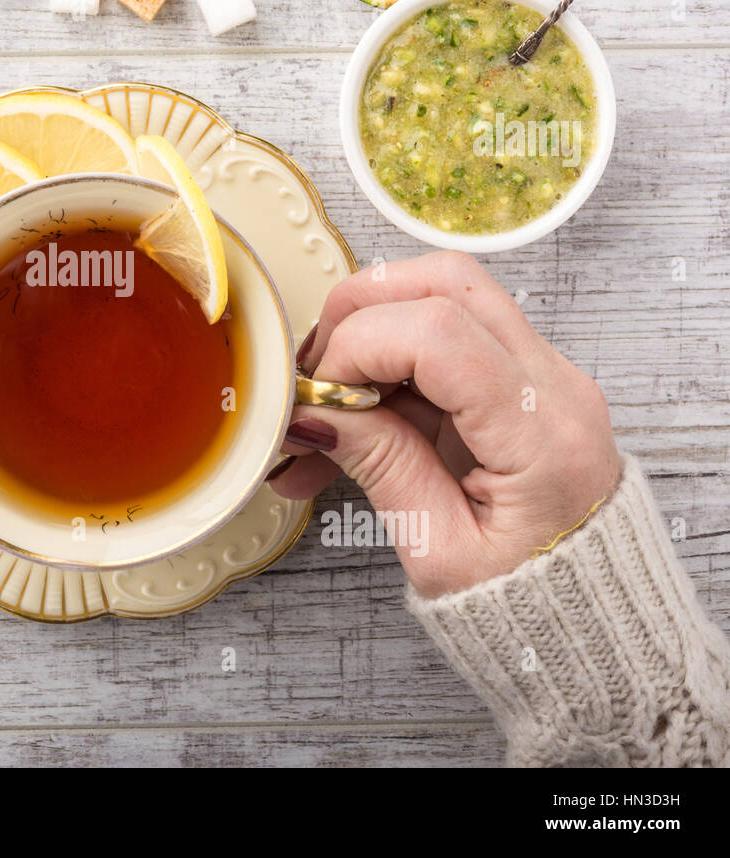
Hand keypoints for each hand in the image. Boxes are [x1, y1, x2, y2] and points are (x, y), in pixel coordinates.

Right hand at [268, 251, 621, 597]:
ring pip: (447, 294)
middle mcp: (556, 387)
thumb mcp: (437, 550)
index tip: (318, 397)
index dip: (358, 346)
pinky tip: (347, 423)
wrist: (589, 620)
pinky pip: (448, 340)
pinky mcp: (525, 380)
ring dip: (372, 331)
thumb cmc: (525, 602)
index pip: (439, 332)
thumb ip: (379, 464)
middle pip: (448, 282)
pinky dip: (388, 365)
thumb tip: (315, 409)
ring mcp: (545, 376)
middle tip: (314, 372)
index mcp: (542, 436)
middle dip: (360, 310)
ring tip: (327, 403)